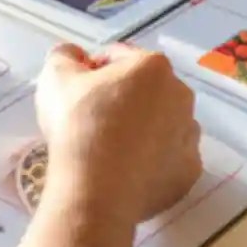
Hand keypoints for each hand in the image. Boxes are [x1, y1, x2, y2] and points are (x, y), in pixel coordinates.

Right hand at [35, 44, 201, 224]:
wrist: (96, 192)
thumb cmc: (78, 126)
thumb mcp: (56, 78)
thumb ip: (65, 56)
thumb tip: (73, 55)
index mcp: (154, 67)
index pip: (118, 58)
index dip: (93, 72)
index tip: (76, 93)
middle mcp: (182, 95)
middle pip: (146, 91)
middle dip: (122, 100)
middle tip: (92, 122)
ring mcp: (190, 136)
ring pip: (162, 125)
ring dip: (142, 130)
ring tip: (111, 150)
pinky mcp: (190, 172)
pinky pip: (168, 159)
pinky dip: (152, 162)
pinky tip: (128, 172)